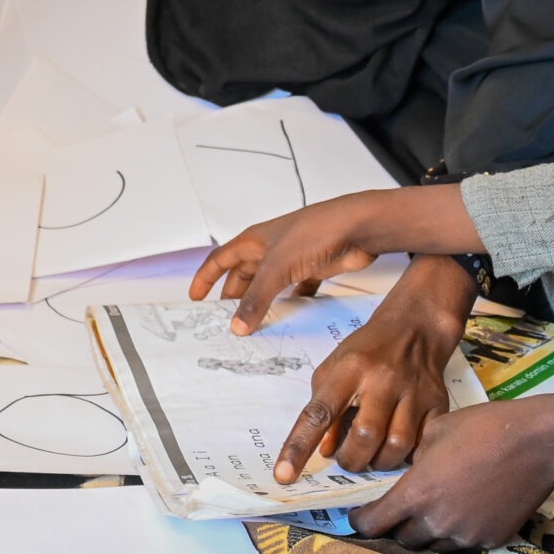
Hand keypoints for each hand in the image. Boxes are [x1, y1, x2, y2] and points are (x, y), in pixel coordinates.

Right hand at [187, 195, 381, 331]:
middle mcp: (270, 249)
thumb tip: (237, 325)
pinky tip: (291, 317)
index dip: (205, 277)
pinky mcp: (314, 268)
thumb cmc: (315, 231)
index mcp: (254, 241)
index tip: (196, 297)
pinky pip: (297, 291)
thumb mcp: (277, 267)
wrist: (357, 227)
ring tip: (255, 324)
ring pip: (269, 284)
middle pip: (243, 274)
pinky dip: (292, 304)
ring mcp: (292, 259)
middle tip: (225, 319)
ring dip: (262, 302)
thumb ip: (256, 299)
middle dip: (233, 296)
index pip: (220, 259)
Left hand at [266, 258, 471, 482]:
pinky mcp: (438, 403)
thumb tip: (325, 451)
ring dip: (380, 462)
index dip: (298, 447)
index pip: (318, 413)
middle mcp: (382, 379)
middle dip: (352, 460)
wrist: (415, 328)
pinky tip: (399, 452)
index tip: (283, 476)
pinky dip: (409, 457)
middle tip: (348, 460)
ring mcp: (413, 391)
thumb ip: (325, 409)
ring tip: (372, 457)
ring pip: (397, 445)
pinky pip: (424, 444)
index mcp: (348, 369)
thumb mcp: (334, 369)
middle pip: (366, 435)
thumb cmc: (366, 351)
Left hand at [347, 394, 553, 550]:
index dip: (361, 521)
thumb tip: (409, 469)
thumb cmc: (482, 427)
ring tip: (437, 507)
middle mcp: (437, 523)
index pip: (373, 523)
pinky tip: (468, 508)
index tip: (359, 515)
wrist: (537, 442)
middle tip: (403, 506)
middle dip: (397, 525)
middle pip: (403, 538)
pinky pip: (464, 542)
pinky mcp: (492, 540)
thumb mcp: (435, 432)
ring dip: (428, 531)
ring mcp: (466, 535)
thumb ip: (414, 458)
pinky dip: (459, 531)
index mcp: (416, 494)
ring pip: (434, 544)